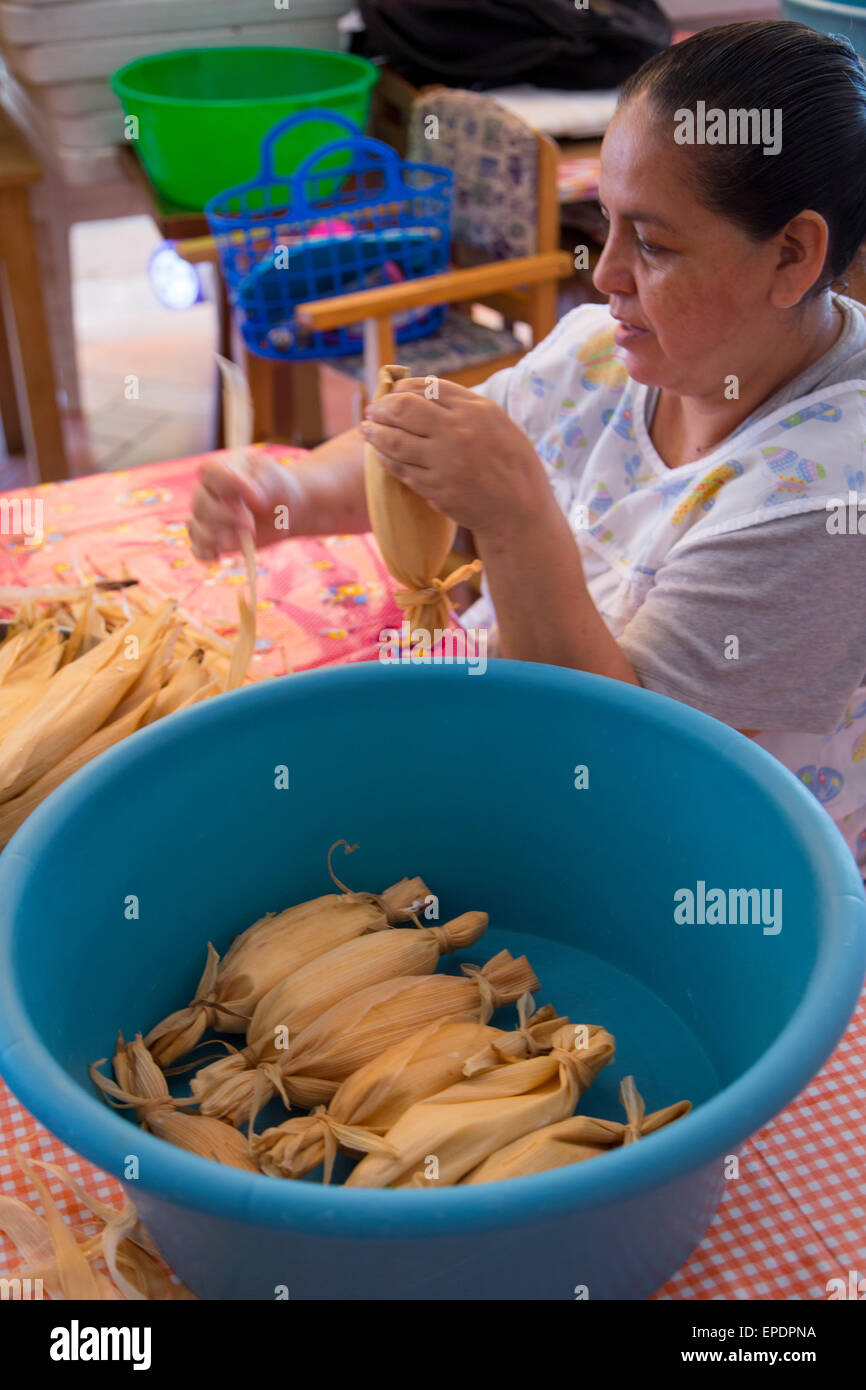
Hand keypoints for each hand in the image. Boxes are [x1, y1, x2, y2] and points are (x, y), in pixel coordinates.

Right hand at [187, 452, 299, 560]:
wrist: (283, 510)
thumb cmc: (276, 489)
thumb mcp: (274, 479)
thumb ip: (261, 484)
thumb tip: (250, 498)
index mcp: (221, 468)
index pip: (210, 471)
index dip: (228, 484)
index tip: (254, 497)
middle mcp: (207, 490)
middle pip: (199, 502)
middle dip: (224, 516)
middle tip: (250, 525)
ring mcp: (205, 516)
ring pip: (195, 526)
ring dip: (215, 537)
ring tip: (240, 540)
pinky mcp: (210, 538)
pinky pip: (197, 548)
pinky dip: (204, 554)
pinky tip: (218, 556)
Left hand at [358, 377, 548, 537]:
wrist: (519, 511)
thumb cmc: (512, 465)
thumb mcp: (498, 424)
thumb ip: (465, 407)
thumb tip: (426, 391)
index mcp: (477, 410)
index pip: (427, 387)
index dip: (402, 388)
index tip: (393, 393)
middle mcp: (458, 431)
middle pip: (403, 408)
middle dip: (382, 407)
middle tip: (373, 410)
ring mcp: (444, 461)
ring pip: (394, 440)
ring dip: (374, 432)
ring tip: (366, 428)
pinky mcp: (435, 487)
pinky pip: (400, 468)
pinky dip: (385, 457)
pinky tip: (380, 453)